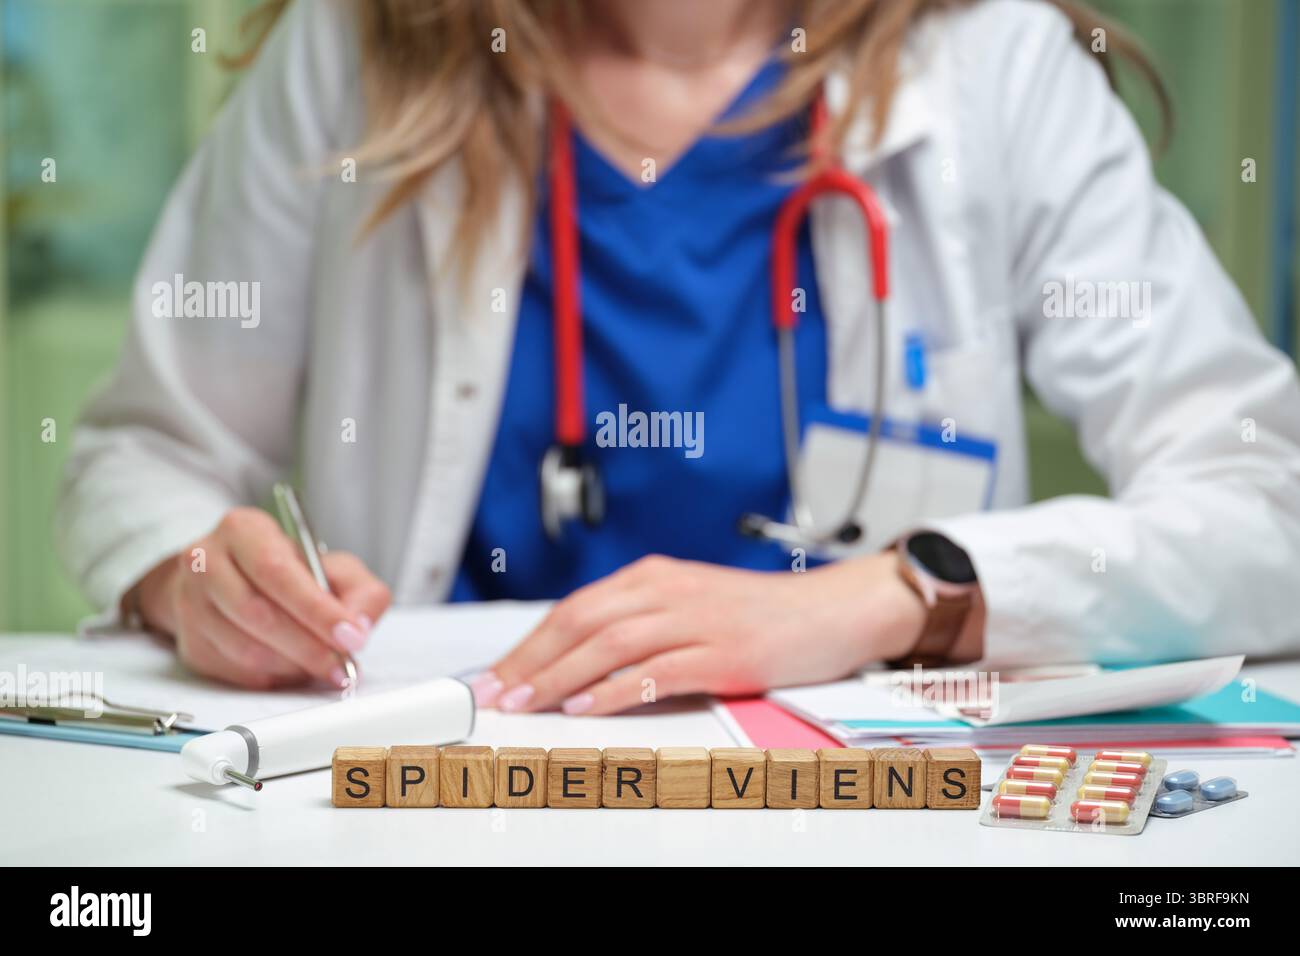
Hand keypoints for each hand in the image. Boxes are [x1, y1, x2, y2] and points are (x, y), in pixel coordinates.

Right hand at [133, 507, 391, 689]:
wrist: (235, 584)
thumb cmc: (290, 575)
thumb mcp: (334, 568)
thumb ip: (360, 591)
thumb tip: (359, 627)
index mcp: (243, 530)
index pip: (276, 572)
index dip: (315, 609)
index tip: (350, 635)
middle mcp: (205, 562)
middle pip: (256, 613)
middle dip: (308, 646)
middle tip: (343, 664)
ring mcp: (190, 605)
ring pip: (244, 649)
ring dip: (292, 665)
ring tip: (322, 665)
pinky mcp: (190, 644)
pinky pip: (235, 672)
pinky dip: (272, 677)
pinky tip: (292, 668)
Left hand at [475, 552, 940, 715]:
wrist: (830, 610)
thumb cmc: (760, 613)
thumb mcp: (690, 605)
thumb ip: (640, 623)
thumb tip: (578, 659)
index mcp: (655, 576)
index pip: (575, 607)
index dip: (529, 642)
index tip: (497, 672)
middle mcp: (668, 590)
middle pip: (581, 621)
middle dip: (530, 659)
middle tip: (494, 692)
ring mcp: (696, 620)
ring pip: (609, 643)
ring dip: (560, 675)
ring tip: (526, 702)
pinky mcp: (722, 653)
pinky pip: (656, 671)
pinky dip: (616, 689)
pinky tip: (587, 705)